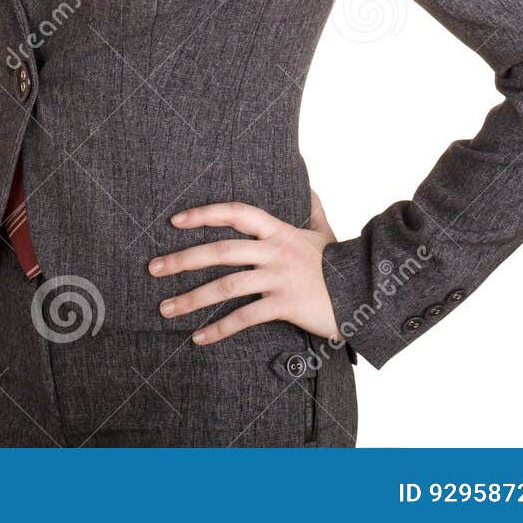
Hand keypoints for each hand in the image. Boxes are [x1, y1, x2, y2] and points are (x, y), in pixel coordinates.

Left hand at [148, 190, 340, 345]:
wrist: (370, 293)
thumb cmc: (342, 263)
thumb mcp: (325, 232)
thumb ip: (312, 208)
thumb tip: (307, 183)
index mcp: (279, 231)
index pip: (235, 213)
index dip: (204, 214)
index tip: (175, 221)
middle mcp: (276, 251)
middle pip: (220, 251)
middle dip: (182, 259)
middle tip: (153, 268)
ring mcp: (280, 278)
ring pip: (227, 286)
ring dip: (192, 298)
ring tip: (165, 308)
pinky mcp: (286, 305)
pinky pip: (245, 318)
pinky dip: (219, 329)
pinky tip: (198, 339)